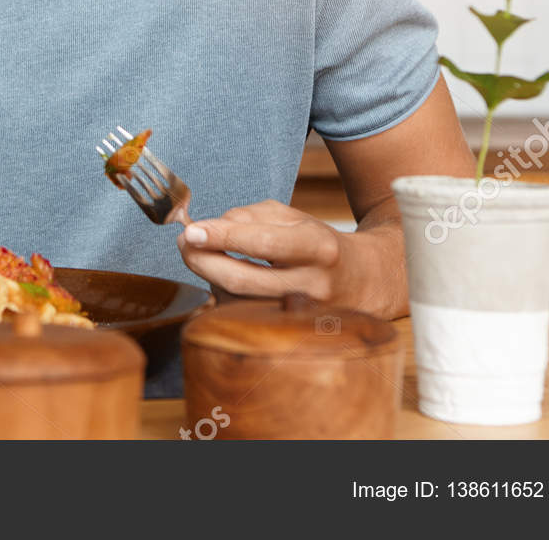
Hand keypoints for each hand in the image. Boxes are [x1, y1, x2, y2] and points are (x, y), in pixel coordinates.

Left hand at [177, 199, 405, 317]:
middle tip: (184, 243)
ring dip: (209, 276)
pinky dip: (224, 294)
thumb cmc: (320, 244)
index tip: (191, 230)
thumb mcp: (293, 217)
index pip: (262, 243)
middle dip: (203, 261)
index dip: (223, 236)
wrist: (364, 283)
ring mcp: (300, 315)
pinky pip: (243, 314)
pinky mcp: (288, 332)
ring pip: (238, 301)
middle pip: (242, 280)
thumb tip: (210, 228)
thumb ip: (251, 216)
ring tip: (200, 254)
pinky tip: (222, 277)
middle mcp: (312, 285)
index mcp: (318, 247)